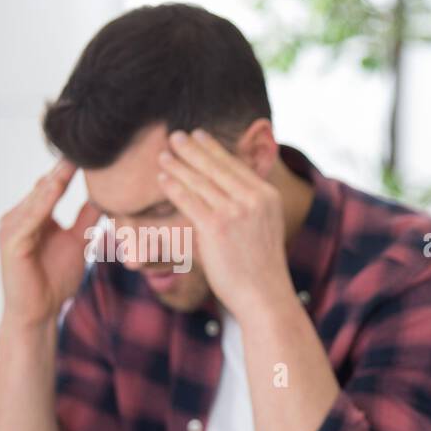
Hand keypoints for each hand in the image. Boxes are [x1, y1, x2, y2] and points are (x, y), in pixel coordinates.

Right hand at [0, 157, 101, 328]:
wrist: (41, 311)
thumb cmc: (56, 279)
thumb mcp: (78, 242)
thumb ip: (87, 220)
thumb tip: (104, 199)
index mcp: (34, 215)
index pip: (53, 186)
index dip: (70, 169)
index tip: (91, 150)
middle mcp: (19, 216)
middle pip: (43, 187)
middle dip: (62, 169)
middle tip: (81, 145)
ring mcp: (13, 228)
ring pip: (36, 200)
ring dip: (53, 181)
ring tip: (69, 162)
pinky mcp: (12, 243)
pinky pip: (28, 219)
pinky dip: (41, 203)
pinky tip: (54, 188)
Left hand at [157, 128, 294, 320]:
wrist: (264, 295)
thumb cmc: (261, 267)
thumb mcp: (265, 227)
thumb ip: (250, 205)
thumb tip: (227, 190)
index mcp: (268, 196)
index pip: (236, 165)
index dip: (214, 148)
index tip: (199, 136)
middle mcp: (254, 200)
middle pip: (216, 167)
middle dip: (193, 149)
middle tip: (176, 135)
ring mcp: (235, 212)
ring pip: (200, 181)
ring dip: (178, 165)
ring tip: (164, 155)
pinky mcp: (216, 227)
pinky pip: (189, 200)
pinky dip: (173, 187)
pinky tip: (162, 178)